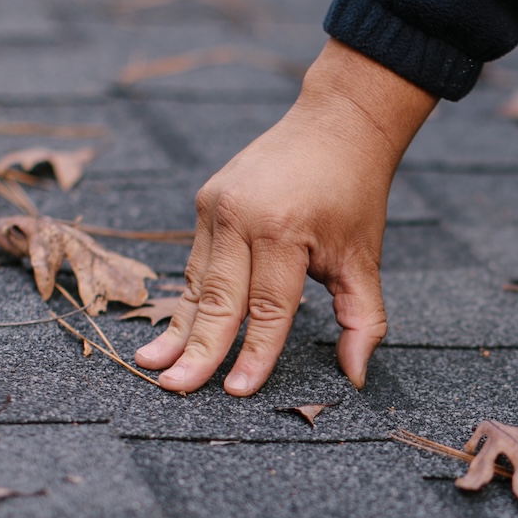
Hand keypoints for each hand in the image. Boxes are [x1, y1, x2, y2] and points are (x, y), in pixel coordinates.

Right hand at [134, 39, 437, 394]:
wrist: (336, 125)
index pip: (269, 308)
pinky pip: (198, 261)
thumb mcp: (363, 258)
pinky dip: (189, 298)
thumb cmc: (354, 196)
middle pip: (220, 299)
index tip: (238, 391)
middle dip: (198, 349)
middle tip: (176, 387)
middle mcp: (242, 216)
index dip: (255, 353)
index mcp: (284, 229)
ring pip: (199, 282)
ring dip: (179, 328)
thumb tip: (355, 376)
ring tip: (153, 365)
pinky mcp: (206, 200)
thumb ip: (362, 319)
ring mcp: (217, 204)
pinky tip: (170, 331)